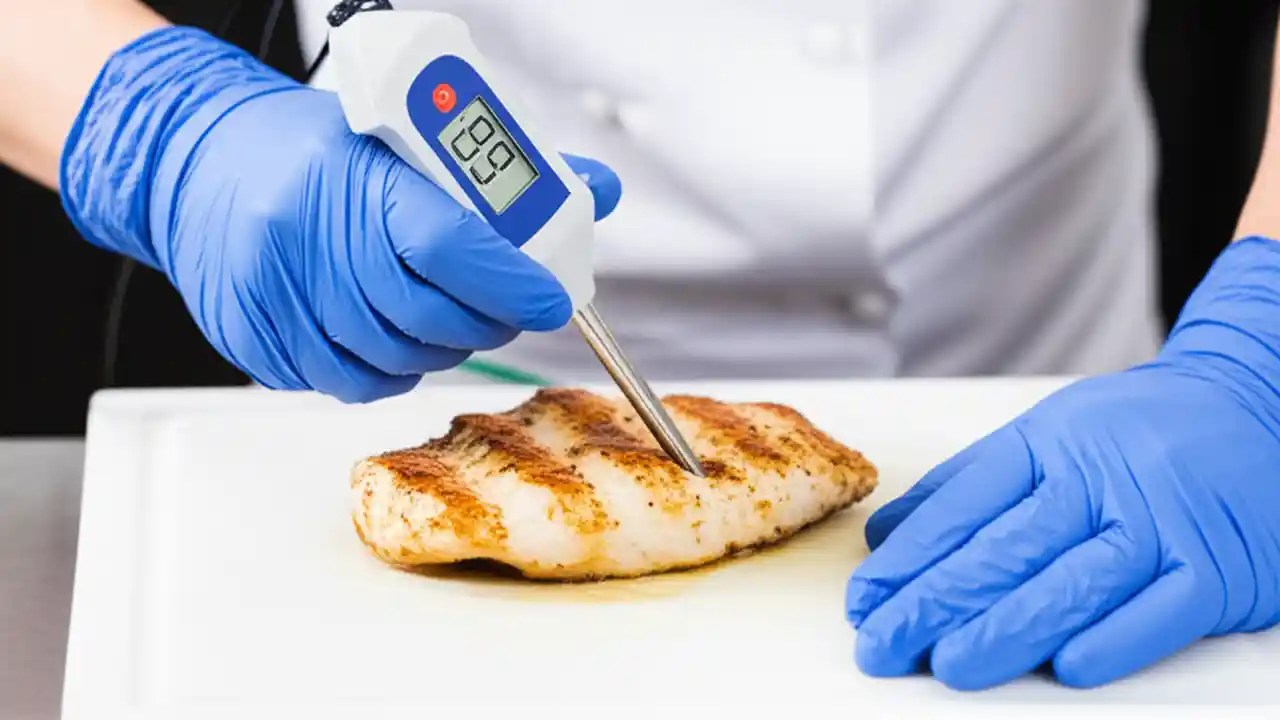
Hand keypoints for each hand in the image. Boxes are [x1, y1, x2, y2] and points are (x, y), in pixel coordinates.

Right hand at [61, 28, 620, 401]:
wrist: (193, 159)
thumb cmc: (305, 148)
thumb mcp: (398, 138)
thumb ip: (499, 176)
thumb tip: (598, 192)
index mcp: (350, 175)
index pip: (452, 243)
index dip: (513, 281)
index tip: (549, 297)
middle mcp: (305, 236)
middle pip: (428, 315)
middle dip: (487, 320)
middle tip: (507, 306)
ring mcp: (273, 294)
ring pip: (393, 359)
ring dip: (440, 348)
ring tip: (445, 317)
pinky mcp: (253, 338)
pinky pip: (345, 382)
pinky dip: (386, 370)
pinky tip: (390, 338)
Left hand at [846, 237, 1279, 689]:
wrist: (1259, 401)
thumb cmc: (1138, 431)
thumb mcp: (1049, 435)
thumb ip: (967, 486)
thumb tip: (885, 537)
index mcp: (1050, 444)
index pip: (965, 506)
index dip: (911, 558)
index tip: (865, 599)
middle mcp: (1101, 479)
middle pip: (1005, 548)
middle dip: (934, 602)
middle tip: (882, 644)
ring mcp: (1161, 522)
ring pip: (1071, 582)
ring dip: (1005, 629)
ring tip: (946, 663)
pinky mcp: (1218, 568)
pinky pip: (1160, 612)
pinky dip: (1111, 639)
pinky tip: (1062, 666)